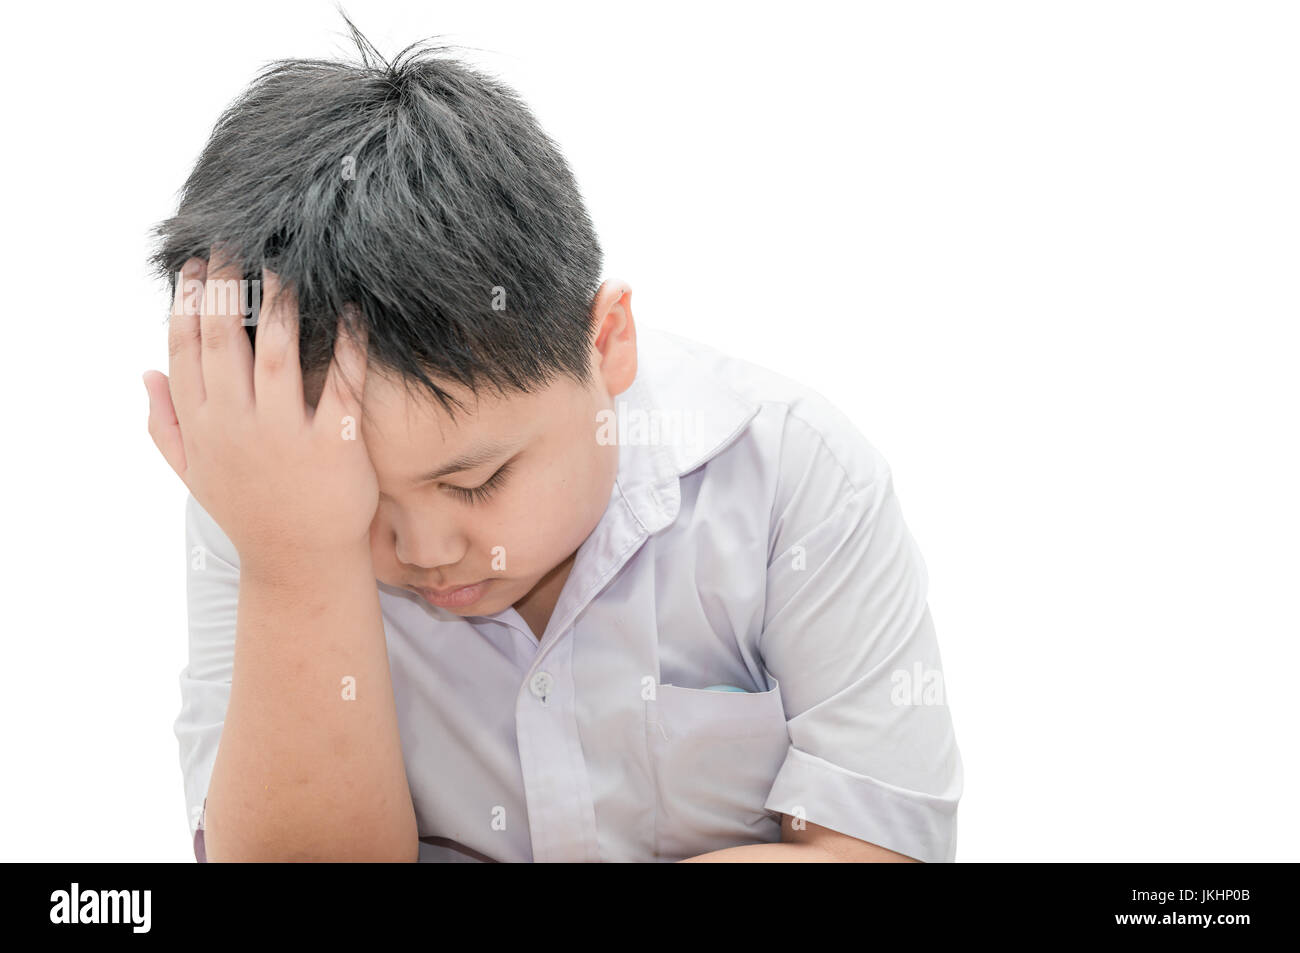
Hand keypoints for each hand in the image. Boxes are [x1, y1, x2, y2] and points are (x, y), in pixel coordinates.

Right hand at [144, 248, 378, 572]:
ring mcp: (284, 436)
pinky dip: (346, 343)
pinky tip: (350, 309)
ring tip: (285, 262)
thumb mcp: (195, 475)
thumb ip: (165, 426)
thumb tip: (145, 374)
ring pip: (275, 354)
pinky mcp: (334, 445)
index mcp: (201, 428)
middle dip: (225, 287)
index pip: (183, 352)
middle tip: (234, 241)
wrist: (300, 564)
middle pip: (222, 343)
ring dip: (279, 304)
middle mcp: (236, 427)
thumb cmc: (250, 512)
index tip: (195, 265)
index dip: (187, 303)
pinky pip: (341, 383)